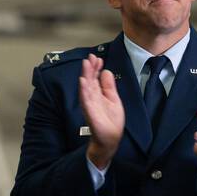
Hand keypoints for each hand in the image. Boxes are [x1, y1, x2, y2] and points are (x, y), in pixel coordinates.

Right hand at [78, 54, 124, 169]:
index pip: (95, 78)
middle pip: (89, 80)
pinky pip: (85, 100)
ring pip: (86, 87)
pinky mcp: (90, 112)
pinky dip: (84, 90)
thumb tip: (106, 71)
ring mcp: (90, 105)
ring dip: (85, 76)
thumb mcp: (113, 99)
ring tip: (86, 64)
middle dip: (89, 68)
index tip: (97, 58)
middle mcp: (92, 98)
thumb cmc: (111, 121)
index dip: (96, 68)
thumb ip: (109, 86)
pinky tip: (83, 81)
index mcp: (98, 94)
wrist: (110, 138)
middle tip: (90, 57)